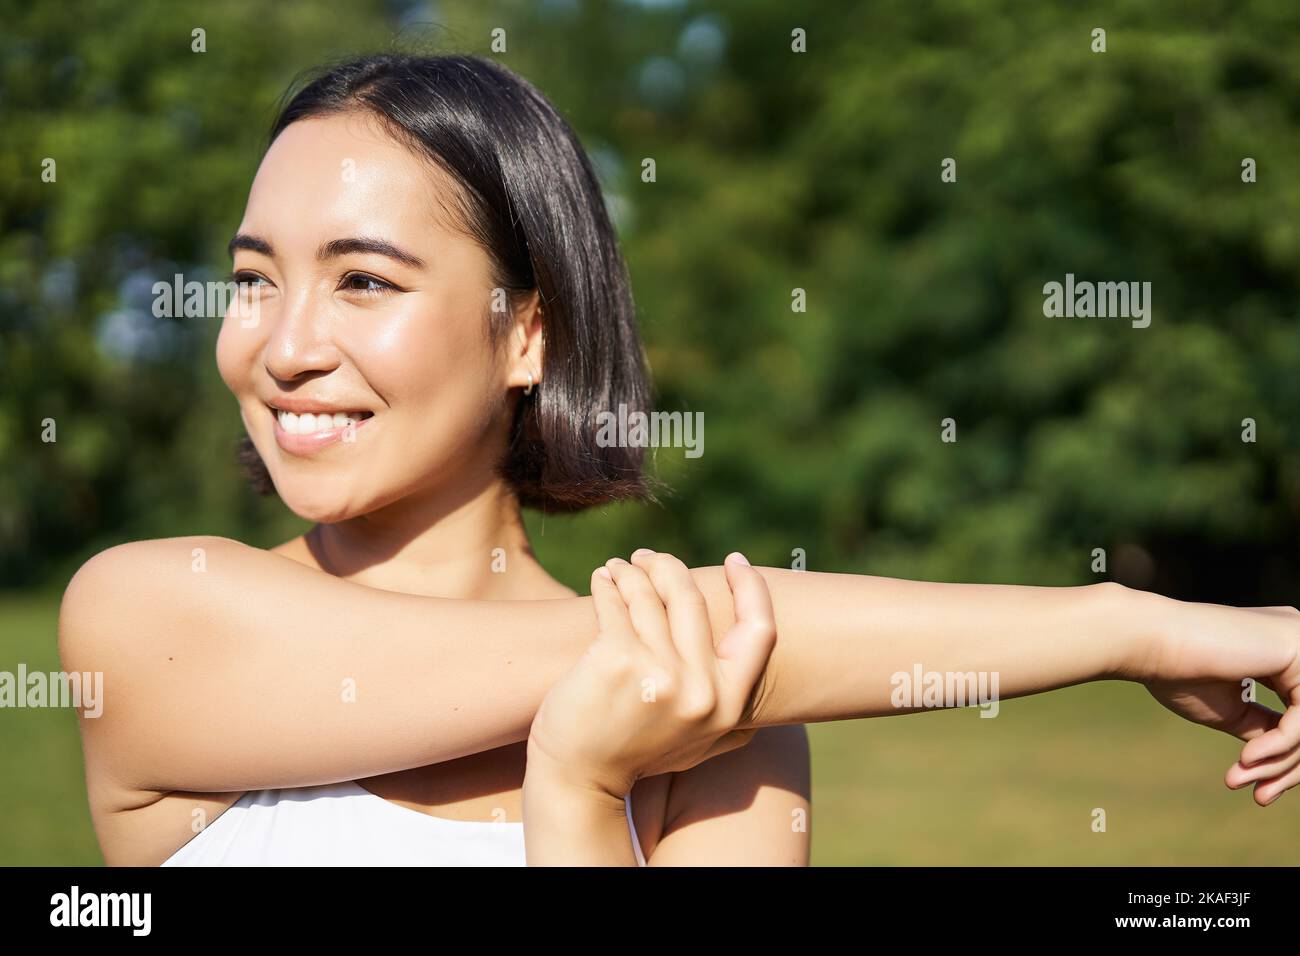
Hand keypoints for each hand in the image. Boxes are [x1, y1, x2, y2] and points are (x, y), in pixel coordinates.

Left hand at [525, 549, 776, 799]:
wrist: (579, 781)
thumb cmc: (637, 756)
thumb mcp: (700, 745)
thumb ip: (732, 720)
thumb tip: (759, 694)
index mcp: (728, 705)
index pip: (759, 630)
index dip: (751, 588)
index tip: (735, 561)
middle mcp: (700, 690)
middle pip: (692, 598)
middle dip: (668, 567)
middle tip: (648, 558)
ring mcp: (659, 674)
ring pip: (650, 594)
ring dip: (632, 571)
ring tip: (618, 569)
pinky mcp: (618, 661)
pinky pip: (616, 603)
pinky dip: (608, 584)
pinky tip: (602, 581)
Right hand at [1135, 597, 1299, 804]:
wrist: (1146, 642)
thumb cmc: (1175, 671)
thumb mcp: (1231, 710)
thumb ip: (1265, 727)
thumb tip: (1289, 759)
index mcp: (1280, 651)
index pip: (1299, 712)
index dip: (1283, 756)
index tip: (1258, 789)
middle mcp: (1296, 640)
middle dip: (1287, 766)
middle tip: (1262, 795)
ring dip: (1280, 761)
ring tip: (1243, 778)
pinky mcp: (1298, 648)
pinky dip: (1280, 744)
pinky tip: (1248, 758)